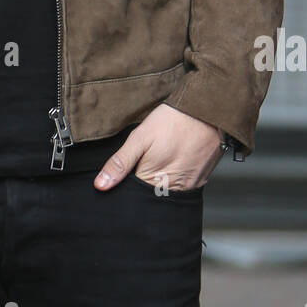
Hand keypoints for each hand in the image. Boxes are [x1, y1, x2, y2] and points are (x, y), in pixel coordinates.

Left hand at [94, 104, 224, 192]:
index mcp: (153, 180)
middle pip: (150, 196)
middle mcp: (172, 189)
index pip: (132, 195)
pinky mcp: (200, 181)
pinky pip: (182, 187)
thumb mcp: (140, 137)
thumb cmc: (172, 121)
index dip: (126, 183)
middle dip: (143, 183)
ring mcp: (189, 186)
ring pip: (166, 192)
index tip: (130, 168)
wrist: (205, 110)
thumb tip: (101, 185)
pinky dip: (175, 178)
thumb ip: (120, 163)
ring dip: (160, 180)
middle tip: (149, 158)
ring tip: (163, 157)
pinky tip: (175, 160)